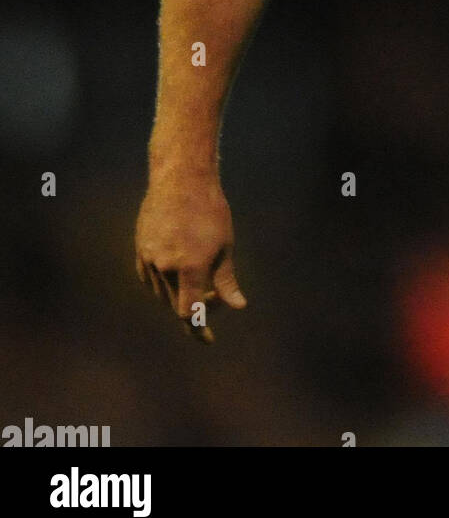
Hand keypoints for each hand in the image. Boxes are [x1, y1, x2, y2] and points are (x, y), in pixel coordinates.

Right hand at [135, 176, 246, 343]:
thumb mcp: (224, 245)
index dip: (198, 328)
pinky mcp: (140, 250)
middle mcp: (165, 267)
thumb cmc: (210, 209)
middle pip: (176, 305)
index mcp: (189, 267)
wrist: (181, 178)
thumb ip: (227, 279)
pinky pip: (149, 279)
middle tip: (215, 300)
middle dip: (195, 309)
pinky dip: (163, 285)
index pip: (190, 313)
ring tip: (199, 283)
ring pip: (162, 293)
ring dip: (178, 296)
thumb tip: (238, 306)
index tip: (207, 339)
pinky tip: (176, 276)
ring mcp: (149, 258)